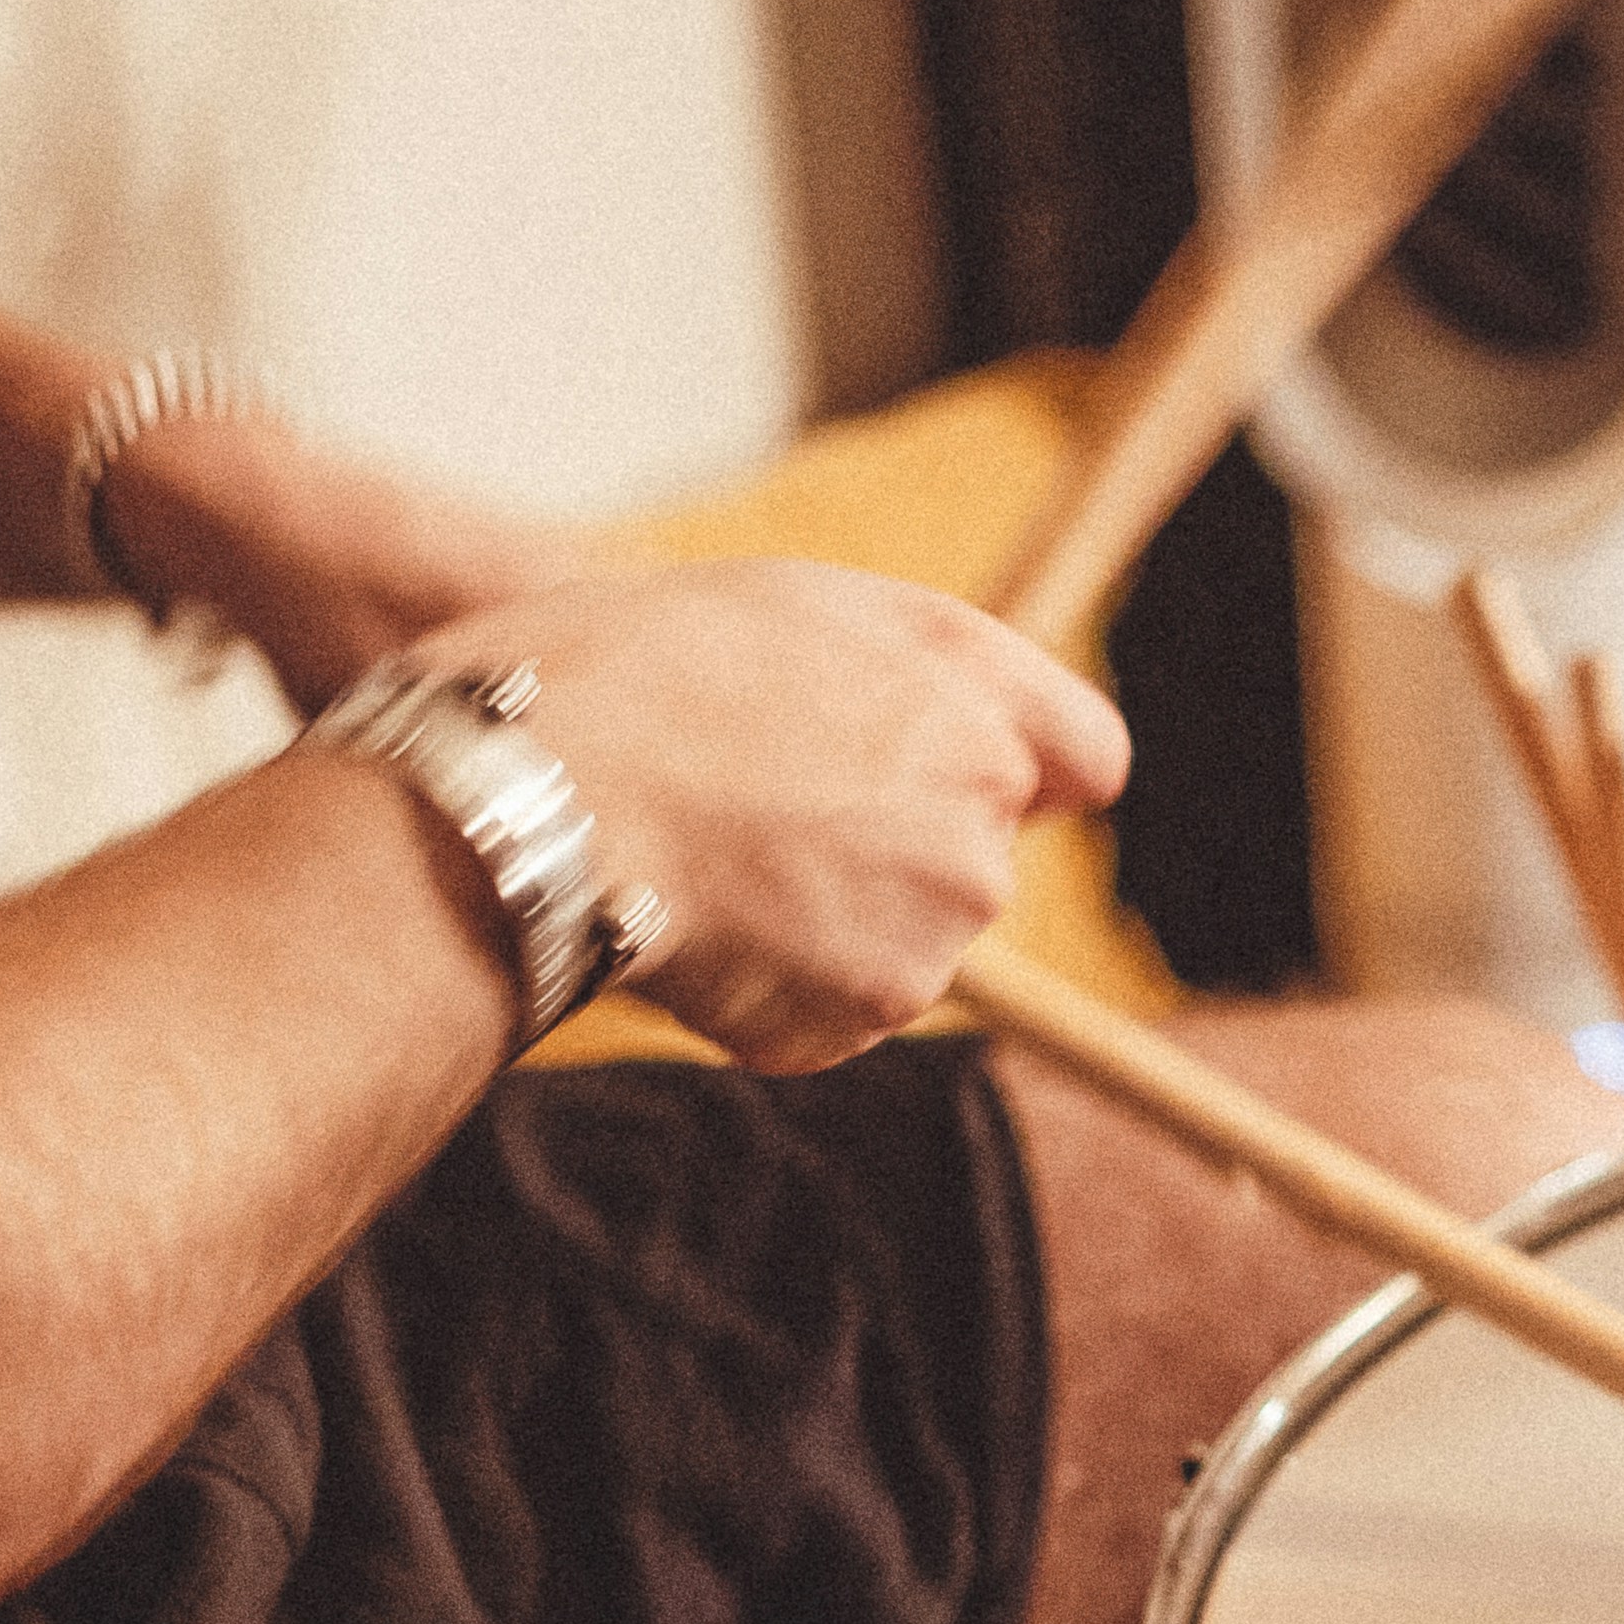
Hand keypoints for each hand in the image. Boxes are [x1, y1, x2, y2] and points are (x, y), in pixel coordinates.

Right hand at [392, 552, 1128, 1067]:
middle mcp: (979, 813)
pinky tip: (697, 928)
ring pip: (907, 936)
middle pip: (977, 854)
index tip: (952, 773)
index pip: (1085, 758)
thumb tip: (980, 741)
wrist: (537, 796)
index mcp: (971, 693)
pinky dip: (778, 988)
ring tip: (709, 866)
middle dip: (894, 842)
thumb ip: (912, 669)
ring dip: (831, 920)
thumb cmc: (624, 673)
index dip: (1025, 768)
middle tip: (755, 811)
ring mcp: (930, 929)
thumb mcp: (789, 608)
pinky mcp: (864, 1015)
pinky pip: (837, 1008)